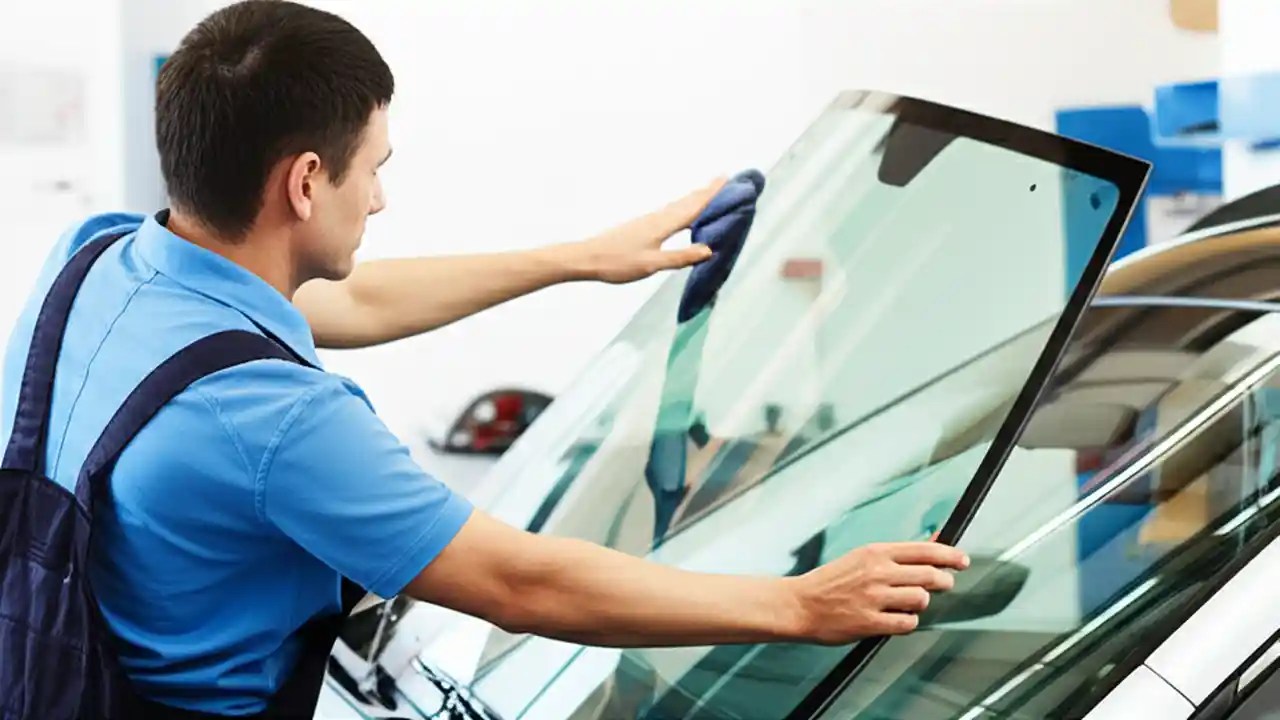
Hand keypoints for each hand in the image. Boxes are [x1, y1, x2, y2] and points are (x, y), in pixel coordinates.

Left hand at [574, 177, 728, 283]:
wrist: (588, 258)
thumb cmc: (618, 262)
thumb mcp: (652, 264)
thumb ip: (680, 257)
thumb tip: (709, 249)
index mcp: (662, 225)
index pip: (693, 207)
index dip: (712, 195)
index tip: (728, 180)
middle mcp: (658, 218)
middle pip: (687, 202)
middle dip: (707, 192)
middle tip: (726, 180)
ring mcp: (649, 221)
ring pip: (678, 206)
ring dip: (696, 199)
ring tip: (709, 193)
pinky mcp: (643, 226)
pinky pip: (671, 213)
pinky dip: (684, 209)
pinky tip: (683, 215)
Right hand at [788, 542, 968, 644]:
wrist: (800, 604)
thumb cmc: (830, 581)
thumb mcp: (861, 557)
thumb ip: (896, 553)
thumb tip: (932, 539)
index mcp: (875, 552)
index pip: (924, 550)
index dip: (949, 555)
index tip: (962, 560)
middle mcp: (877, 572)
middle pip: (929, 575)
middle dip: (943, 581)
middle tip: (944, 584)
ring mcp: (874, 598)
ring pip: (921, 599)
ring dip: (920, 603)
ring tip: (908, 603)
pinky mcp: (870, 622)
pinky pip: (907, 623)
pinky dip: (907, 622)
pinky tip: (897, 619)